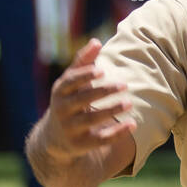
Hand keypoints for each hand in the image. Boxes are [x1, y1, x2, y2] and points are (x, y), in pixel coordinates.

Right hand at [42, 38, 135, 162]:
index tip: (102, 70)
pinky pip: (101, 139)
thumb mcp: (70, 82)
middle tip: (124, 85)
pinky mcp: (81, 145)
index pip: (70, 82)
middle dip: (103, 92)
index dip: (85, 76)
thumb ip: (83, 62)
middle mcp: (62, 110)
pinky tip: (133, 123)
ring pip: (92, 120)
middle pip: (83, 100)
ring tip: (130, 103)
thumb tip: (97, 41)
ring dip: (111, 110)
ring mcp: (70, 128)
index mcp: (60, 91)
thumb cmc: (68, 100)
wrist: (54, 138)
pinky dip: (117, 132)